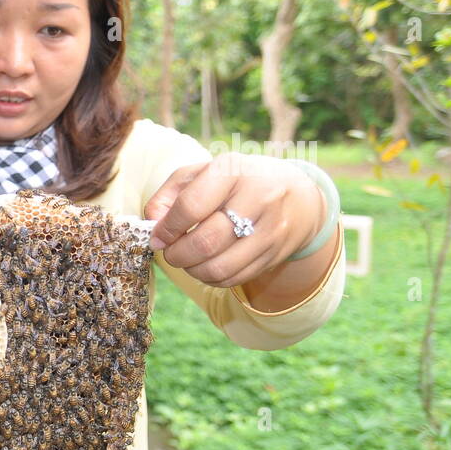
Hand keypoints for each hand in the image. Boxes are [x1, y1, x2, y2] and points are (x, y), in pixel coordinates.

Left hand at [144, 152, 325, 288]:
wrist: (298, 197)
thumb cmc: (236, 183)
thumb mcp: (201, 174)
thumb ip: (169, 194)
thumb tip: (152, 223)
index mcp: (232, 171)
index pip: (191, 205)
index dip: (167, 228)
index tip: (157, 238)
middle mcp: (258, 197)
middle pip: (205, 242)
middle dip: (177, 254)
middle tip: (170, 253)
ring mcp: (270, 228)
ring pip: (220, 267)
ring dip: (193, 270)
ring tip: (187, 260)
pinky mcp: (275, 254)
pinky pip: (234, 278)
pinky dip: (212, 278)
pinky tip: (207, 266)